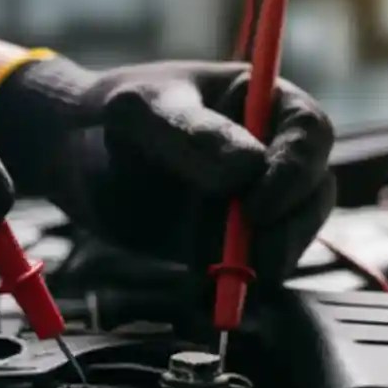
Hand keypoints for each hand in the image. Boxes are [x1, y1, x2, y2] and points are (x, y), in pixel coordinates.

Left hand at [0, 56, 333, 283]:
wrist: (73, 156)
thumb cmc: (111, 117)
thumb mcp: (140, 112)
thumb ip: (190, 133)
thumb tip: (248, 171)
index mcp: (262, 100)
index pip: (310, 132)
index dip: (296, 171)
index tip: (257, 205)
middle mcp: (271, 150)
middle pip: (313, 190)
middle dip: (288, 226)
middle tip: (251, 255)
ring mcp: (256, 198)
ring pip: (292, 234)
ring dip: (268, 259)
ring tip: (217, 268)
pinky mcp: (233, 242)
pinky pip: (257, 267)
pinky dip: (242, 282)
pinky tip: (208, 286)